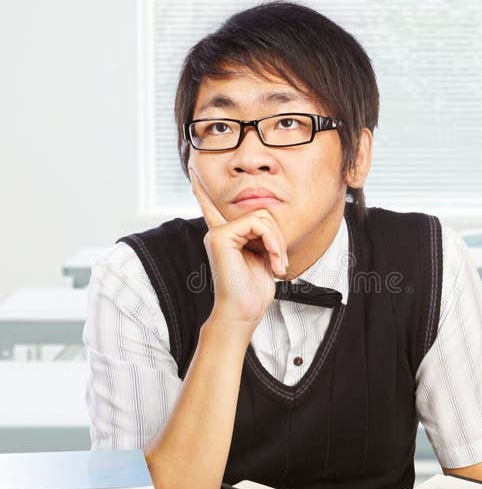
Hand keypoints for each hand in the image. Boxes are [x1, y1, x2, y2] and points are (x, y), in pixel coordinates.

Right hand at [189, 166, 287, 327]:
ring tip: (277, 265)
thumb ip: (262, 238)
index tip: (193, 175)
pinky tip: (273, 262)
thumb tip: (266, 223)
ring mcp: (218, 233)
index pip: (212, 208)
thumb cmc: (253, 292)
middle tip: (280, 262)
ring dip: (278, 243)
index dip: (203, 192)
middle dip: (278, 238)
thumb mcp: (263, 259)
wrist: (243, 312)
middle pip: (260, 214)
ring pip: (262, 217)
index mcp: (226, 237)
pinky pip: (258, 223)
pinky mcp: (221, 236)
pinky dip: (273, 242)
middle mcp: (219, 232)